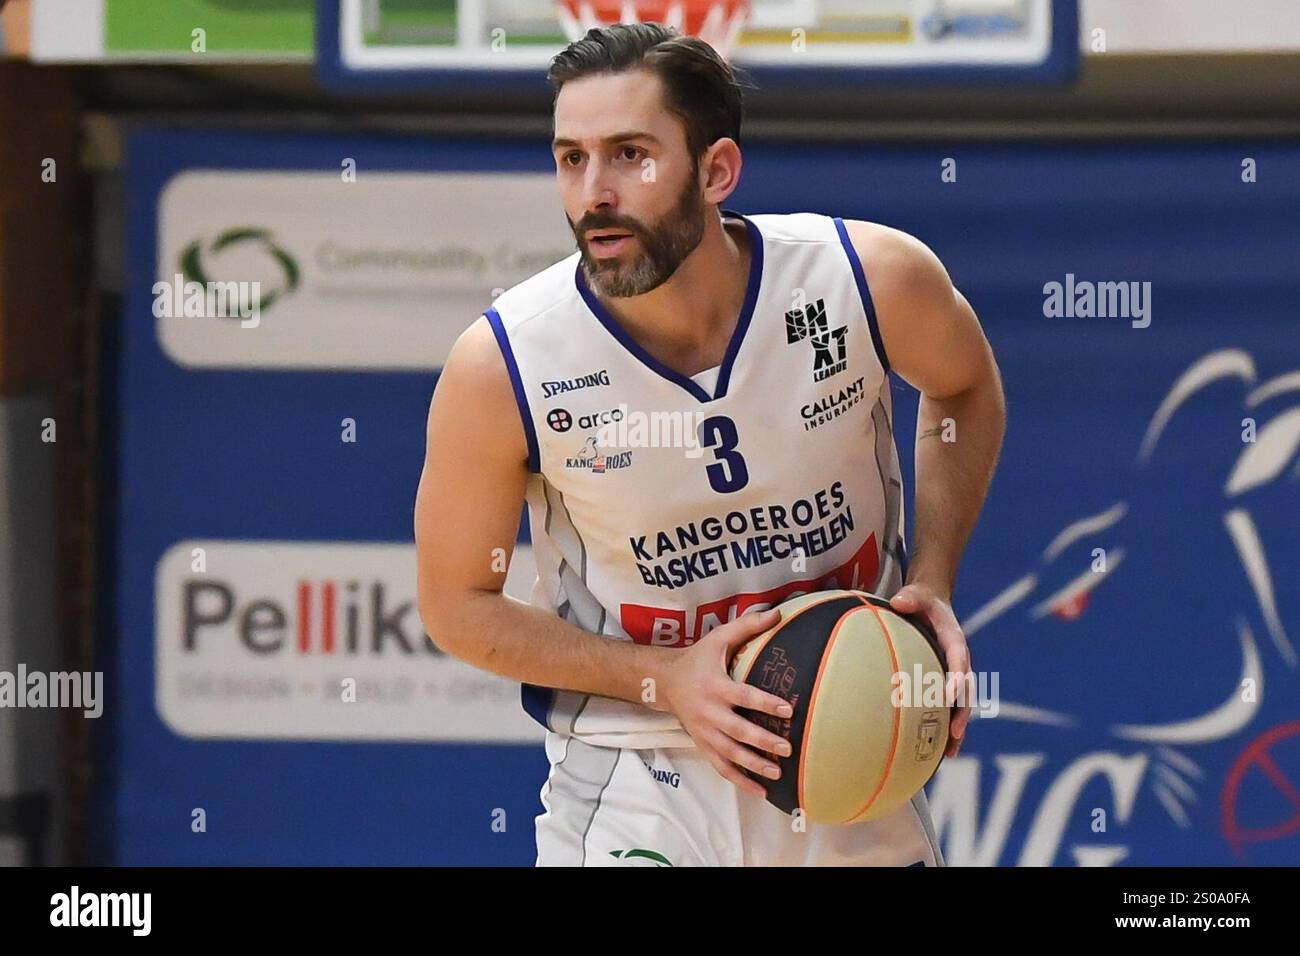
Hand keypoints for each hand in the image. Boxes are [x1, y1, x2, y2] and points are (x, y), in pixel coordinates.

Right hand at [654, 607, 794, 796]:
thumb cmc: (698, 658)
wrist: (665, 681)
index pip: (744, 696)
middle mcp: (709, 712)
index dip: (765, 703)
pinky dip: (740, 780)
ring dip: (753, 765)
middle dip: (763, 741)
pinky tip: (761, 791)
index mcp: (715, 686)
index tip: (787, 710)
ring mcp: (705, 732)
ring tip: (777, 774)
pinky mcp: (703, 744)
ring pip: (730, 754)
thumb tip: (778, 613)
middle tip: (787, 749)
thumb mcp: (718, 638)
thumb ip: (747, 626)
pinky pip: (721, 767)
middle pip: (738, 730)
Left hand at [890, 584, 971, 757]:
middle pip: (966, 689)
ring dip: (957, 727)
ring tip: (949, 753)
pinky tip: (939, 749)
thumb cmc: (923, 600)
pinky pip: (950, 705)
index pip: (958, 661)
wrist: (932, 602)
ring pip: (961, 703)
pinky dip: (947, 725)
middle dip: (961, 712)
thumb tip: (898, 601)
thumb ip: (910, 597)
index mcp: (954, 640)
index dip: (956, 679)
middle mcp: (959, 660)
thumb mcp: (917, 594)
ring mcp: (954, 672)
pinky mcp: (946, 680)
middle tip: (954, 733)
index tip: (949, 697)